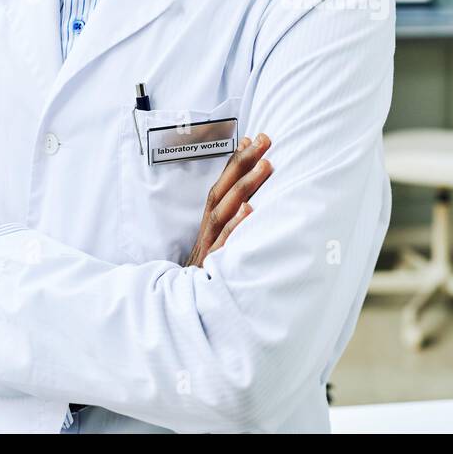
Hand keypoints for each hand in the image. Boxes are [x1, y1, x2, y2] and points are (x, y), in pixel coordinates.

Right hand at [184, 134, 272, 268]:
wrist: (186, 314)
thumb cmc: (208, 281)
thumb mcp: (219, 252)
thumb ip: (230, 230)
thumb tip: (252, 204)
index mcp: (209, 228)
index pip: (221, 187)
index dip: (235, 162)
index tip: (254, 138)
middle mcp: (207, 233)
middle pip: (223, 192)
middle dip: (243, 163)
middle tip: (266, 140)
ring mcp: (209, 249)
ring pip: (225, 212)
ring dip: (245, 186)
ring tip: (266, 165)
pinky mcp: (212, 268)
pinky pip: (225, 245)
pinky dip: (236, 226)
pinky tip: (250, 210)